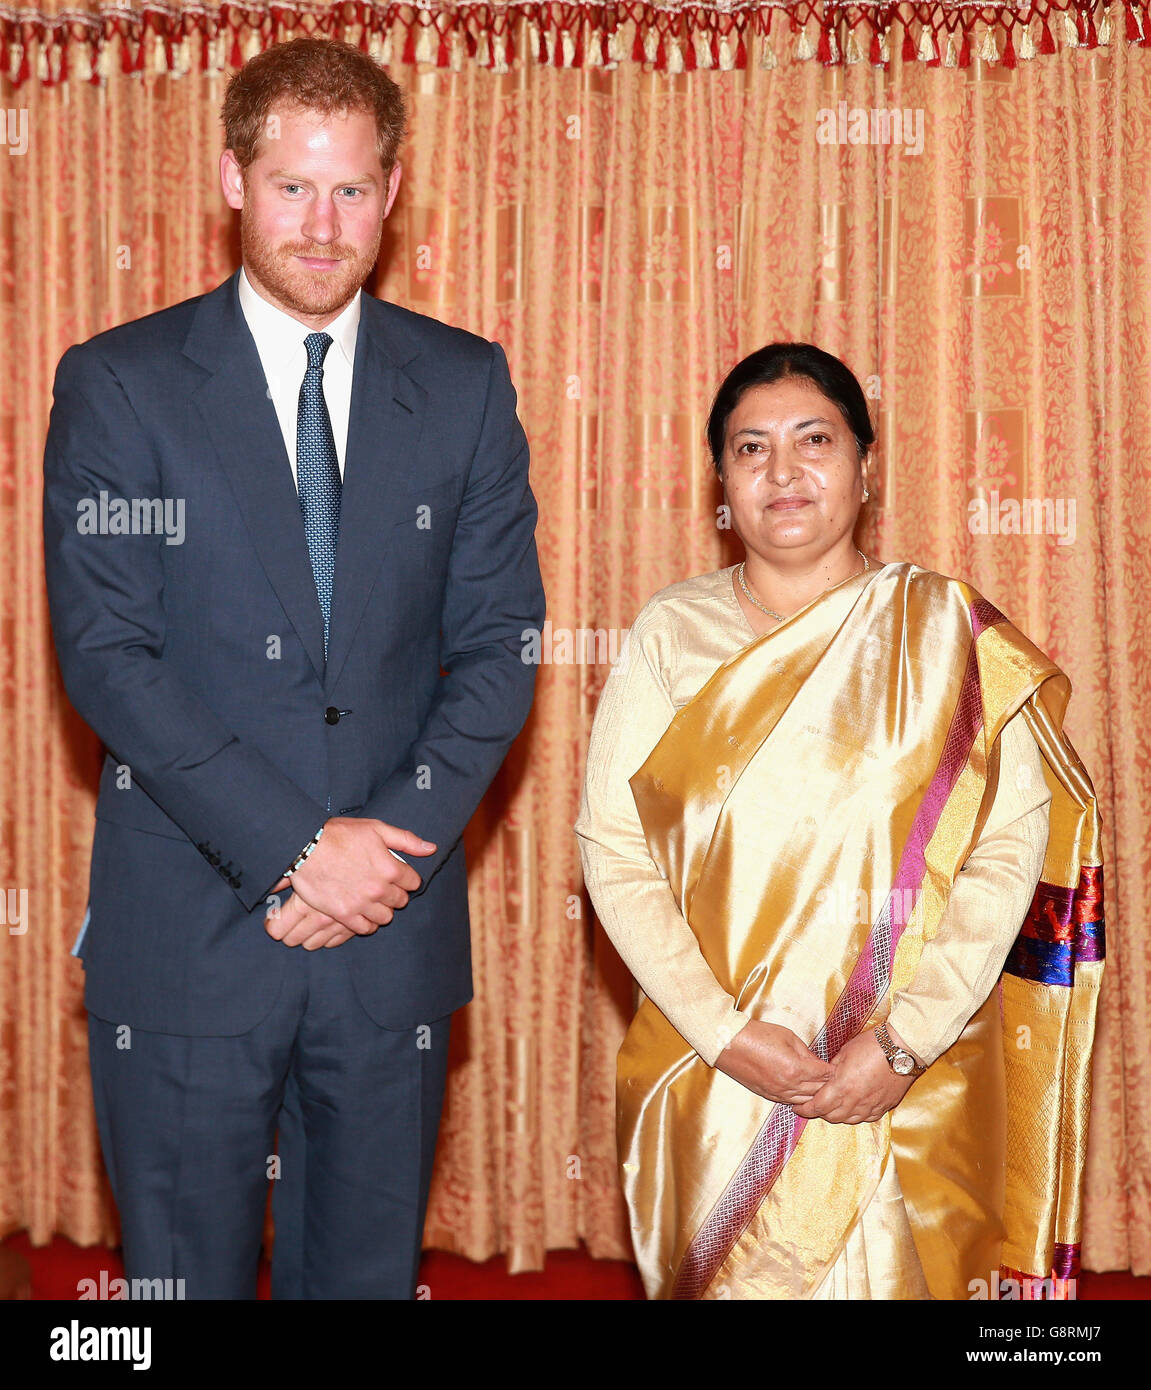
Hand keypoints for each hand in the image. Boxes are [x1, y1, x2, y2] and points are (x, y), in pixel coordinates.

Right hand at [264, 817, 435, 947]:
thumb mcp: (377, 829)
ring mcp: (362, 904)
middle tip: (382, 887)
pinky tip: (362, 913)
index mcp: (391, 868)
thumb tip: (431, 849)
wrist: (306, 847)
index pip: (413, 882)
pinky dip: (367, 923)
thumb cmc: (340, 834)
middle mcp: (380, 889)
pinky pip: (365, 928)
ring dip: (382, 910)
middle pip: (400, 901)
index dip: (406, 878)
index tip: (396, 876)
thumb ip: (406, 840)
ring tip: (372, 900)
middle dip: (394, 894)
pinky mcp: (344, 914)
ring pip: (385, 917)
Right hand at [714, 1020, 832, 1105]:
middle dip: (828, 1085)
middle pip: (817, 1091)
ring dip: (814, 1095)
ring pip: (804, 1100)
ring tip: (822, 1089)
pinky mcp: (767, 1094)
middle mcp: (789, 1085)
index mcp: (796, 1069)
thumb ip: (805, 1052)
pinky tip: (803, 1093)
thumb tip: (816, 1062)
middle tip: (835, 1080)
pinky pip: (789, 1101)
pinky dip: (799, 1098)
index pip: (824, 1075)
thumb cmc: (757, 1035)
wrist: (730, 1043)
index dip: (833, 1071)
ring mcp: (777, 1092)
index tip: (839, 1067)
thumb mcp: (788, 1037)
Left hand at [792, 1027, 917, 1123]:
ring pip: (848, 1120)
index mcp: (842, 1086)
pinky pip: (865, 1118)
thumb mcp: (845, 1052)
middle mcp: (855, 1100)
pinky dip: (855, 1115)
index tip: (798, 1107)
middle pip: (831, 1116)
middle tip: (813, 1105)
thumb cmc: (872, 1045)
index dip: (805, 1109)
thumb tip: (825, 1076)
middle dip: (819, 1112)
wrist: (902, 1048)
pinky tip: (852, 1108)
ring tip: (831, 1107)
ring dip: (837, 1115)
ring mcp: (871, 1106)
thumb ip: (832, 1068)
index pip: (818, 1106)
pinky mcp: (884, 1107)